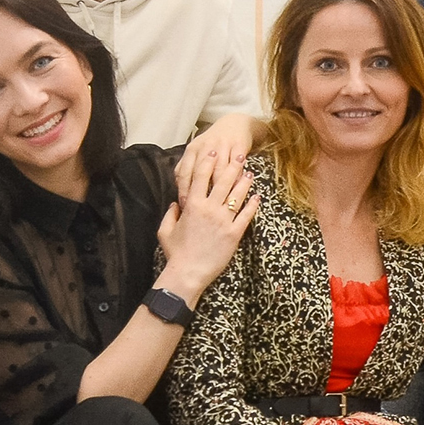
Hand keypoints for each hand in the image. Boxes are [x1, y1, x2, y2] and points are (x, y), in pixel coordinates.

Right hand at [156, 150, 259, 302]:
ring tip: (251, 172)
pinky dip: (253, 205)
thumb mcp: (165, 231)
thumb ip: (170, 214)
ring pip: (237, 195)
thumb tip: (175, 203)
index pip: (200, 177)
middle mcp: (209, 209)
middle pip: (223, 181)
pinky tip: (258, 196)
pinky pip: (246, 215)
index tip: (213, 151)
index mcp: (192, 205)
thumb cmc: (176, 253)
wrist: (188, 272)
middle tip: (240, 154)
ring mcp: (223, 220)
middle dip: (232, 166)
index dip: (207, 162)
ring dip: (244, 182)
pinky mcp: (234, 233)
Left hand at [175, 114, 261, 205]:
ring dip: (218, 188)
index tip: (184, 205)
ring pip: (219, 171)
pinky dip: (235, 179)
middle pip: (200, 172)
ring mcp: (223, 145)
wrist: (235, 125)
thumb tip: (178, 187)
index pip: (184, 171)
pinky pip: (236, 167)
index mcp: (192, 149)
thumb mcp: (196, 150)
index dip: (183, 190)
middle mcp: (206, 146)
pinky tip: (234, 191)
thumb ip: (186, 167)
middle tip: (200, 209)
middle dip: (200, 192)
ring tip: (218, 204)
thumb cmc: (213, 143)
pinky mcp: (239, 146)